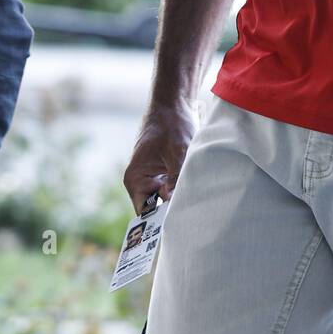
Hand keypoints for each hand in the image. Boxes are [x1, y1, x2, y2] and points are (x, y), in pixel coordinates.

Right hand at [123, 97, 197, 214]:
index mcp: (136, 179)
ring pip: (167, 200)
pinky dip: (182, 190)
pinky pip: (173, 189)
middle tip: (192, 219)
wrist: (174, 104)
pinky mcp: (165, 173)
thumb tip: (172, 203)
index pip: (145, 213)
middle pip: (156, 209)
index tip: (176, 229)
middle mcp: (141, 182)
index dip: (159, 222)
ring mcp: (153, 178)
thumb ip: (175, 178)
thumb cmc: (173, 124)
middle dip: (172, 212)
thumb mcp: (178, 151)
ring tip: (196, 204)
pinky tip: (195, 190)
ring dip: (179, 200)